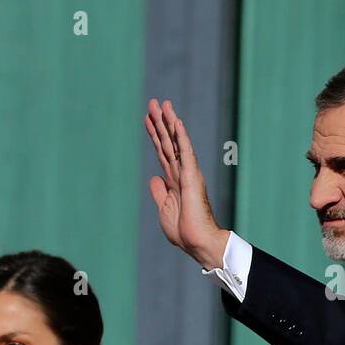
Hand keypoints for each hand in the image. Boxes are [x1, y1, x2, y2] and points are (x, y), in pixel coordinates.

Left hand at [144, 99, 228, 269]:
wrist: (196, 241)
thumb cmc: (183, 229)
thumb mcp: (164, 208)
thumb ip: (159, 192)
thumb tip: (154, 178)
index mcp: (173, 180)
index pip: (162, 152)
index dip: (154, 135)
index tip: (147, 119)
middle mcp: (181, 172)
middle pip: (167, 142)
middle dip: (159, 122)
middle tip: (153, 102)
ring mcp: (187, 173)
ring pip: (176, 142)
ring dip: (169, 123)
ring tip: (163, 104)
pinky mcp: (192, 177)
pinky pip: (186, 153)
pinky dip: (180, 137)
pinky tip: (176, 122)